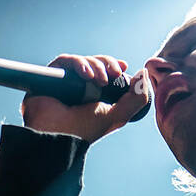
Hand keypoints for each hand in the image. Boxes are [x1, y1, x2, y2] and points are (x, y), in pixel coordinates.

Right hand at [21, 53, 149, 142]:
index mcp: (95, 95)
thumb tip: (143, 73)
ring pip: (83, 60)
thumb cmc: (85, 129)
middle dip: (107, 64)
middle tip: (113, 74)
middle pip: (96, 63)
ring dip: (95, 65)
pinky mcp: (52, 75)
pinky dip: (79, 64)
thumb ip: (137, 99)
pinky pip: (66, 61)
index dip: (113, 66)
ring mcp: (66, 81)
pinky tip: (86, 74)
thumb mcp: (118, 116)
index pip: (105, 73)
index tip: (123, 67)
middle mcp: (80, 87)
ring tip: (98, 79)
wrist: (58, 134)